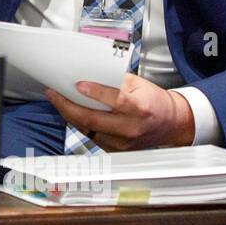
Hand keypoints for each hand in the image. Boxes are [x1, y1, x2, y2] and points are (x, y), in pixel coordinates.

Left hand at [45, 74, 195, 150]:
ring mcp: (123, 143)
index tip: (77, 85)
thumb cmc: (155, 101)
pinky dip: (80, 124)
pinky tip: (71, 113)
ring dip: (69, 115)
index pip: (114, 101)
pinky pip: (91, 136)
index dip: (93, 92)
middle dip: (68, 106)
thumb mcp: (140, 84)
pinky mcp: (117, 150)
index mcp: (140, 109)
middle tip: (54, 94)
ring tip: (57, 101)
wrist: (171, 123)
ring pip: (87, 129)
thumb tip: (90, 74)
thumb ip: (115, 81)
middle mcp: (131, 128)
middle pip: (92, 119)